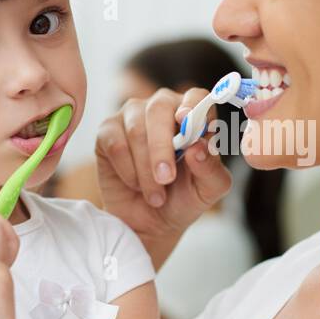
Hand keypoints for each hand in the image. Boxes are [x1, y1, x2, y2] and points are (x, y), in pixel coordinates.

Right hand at [94, 87, 233, 266]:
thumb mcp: (207, 190)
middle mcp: (163, 108)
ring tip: (156, 196)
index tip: (186, 123)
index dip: (191, 107)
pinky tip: (135, 184)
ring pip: (136, 130)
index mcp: (193, 115)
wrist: (149, 222)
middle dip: (162, 146)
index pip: (196, 97)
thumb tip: (198, 147)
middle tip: (166, 178)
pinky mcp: (108, 131)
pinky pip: (115, 143)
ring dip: (146, 168)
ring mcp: (133, 116)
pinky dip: (127, 169)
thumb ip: (211, 169)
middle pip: (159, 108)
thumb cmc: (184, 198)